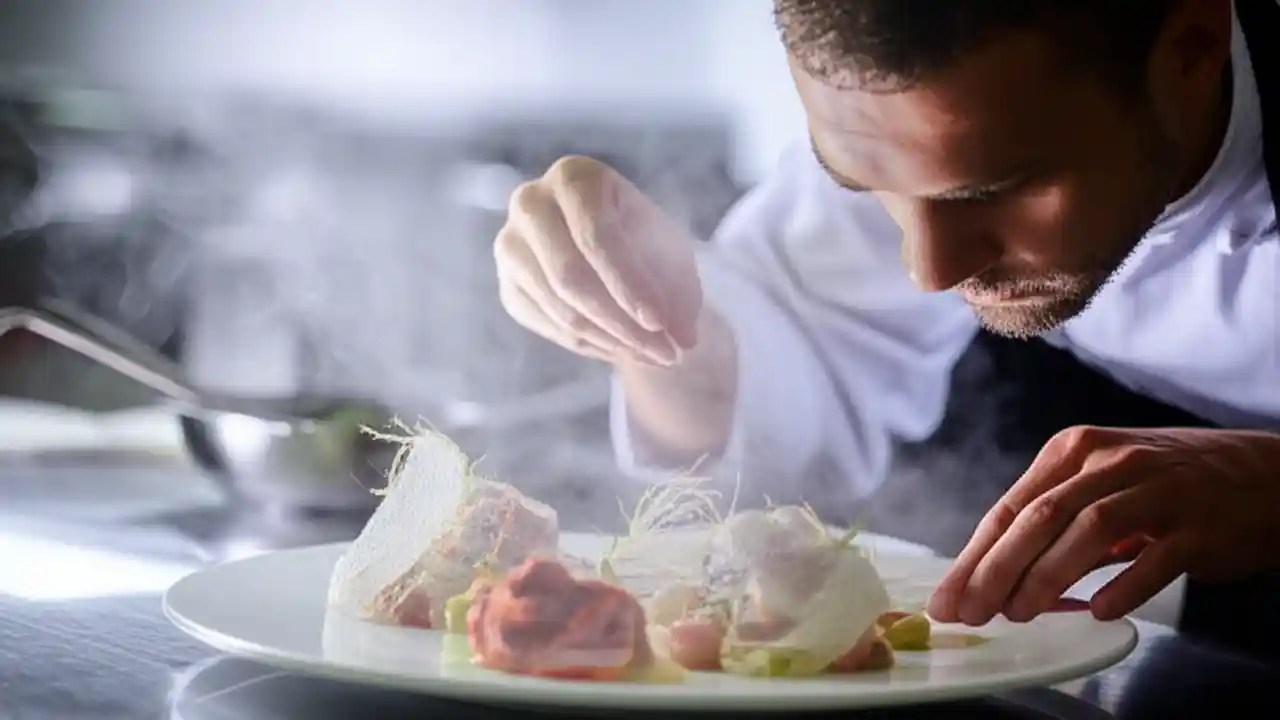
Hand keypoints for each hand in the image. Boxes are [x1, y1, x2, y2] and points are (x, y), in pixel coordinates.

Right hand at [494, 155, 701, 366]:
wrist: (608, 245)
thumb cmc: (641, 236)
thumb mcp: (670, 250)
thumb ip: (679, 289)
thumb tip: (684, 337)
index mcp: (573, 177)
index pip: (596, 236)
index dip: (629, 283)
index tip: (661, 323)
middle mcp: (530, 204)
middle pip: (570, 276)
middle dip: (622, 323)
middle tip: (666, 353)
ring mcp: (510, 246)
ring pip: (559, 308)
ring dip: (612, 340)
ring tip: (653, 356)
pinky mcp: (507, 285)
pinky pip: (548, 326)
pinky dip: (590, 345)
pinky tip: (622, 348)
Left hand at [927, 426, 1279, 624]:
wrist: (1263, 476)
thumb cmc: (1167, 485)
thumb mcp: (1101, 486)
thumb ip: (1053, 527)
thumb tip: (999, 578)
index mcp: (1074, 451)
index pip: (1011, 507)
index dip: (975, 555)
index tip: (948, 595)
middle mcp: (1110, 462)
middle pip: (1039, 517)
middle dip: (996, 570)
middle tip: (972, 612)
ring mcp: (1157, 489)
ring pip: (1088, 530)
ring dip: (1047, 577)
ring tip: (1019, 613)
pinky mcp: (1199, 523)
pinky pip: (1156, 558)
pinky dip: (1125, 586)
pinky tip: (1100, 611)